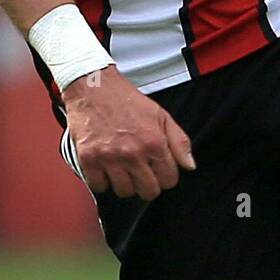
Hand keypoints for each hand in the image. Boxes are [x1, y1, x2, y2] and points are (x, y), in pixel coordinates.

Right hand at [61, 65, 195, 198]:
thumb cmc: (126, 100)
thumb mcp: (161, 115)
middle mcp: (133, 153)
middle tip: (141, 171)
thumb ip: (179, 142)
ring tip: (123, 167)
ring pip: (124, 192)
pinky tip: (106, 167)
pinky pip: (99, 187)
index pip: (169, 180)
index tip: (158, 169)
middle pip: (148, 192)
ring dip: (125, 183)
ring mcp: (110, 158)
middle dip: (148, 184)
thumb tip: (190, 166)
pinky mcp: (89, 159)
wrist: (93, 87)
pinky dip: (102, 181)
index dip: (166, 176)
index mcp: (154, 142)